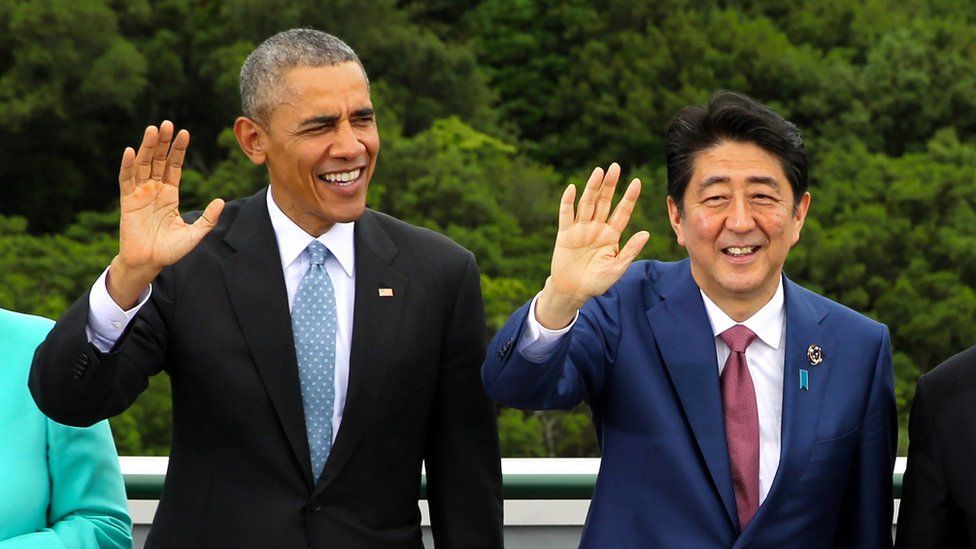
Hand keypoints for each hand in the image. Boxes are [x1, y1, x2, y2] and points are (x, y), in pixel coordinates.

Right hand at [108, 121, 224, 307]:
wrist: (149, 263)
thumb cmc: (170, 250)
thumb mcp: (195, 234)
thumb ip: (208, 218)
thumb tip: (221, 201)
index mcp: (170, 194)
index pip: (174, 166)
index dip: (179, 150)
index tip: (185, 132)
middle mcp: (155, 190)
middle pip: (158, 160)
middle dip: (163, 142)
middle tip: (167, 123)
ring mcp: (140, 194)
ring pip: (143, 164)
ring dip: (147, 147)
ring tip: (152, 129)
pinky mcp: (128, 201)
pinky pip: (126, 180)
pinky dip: (127, 165)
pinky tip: (130, 151)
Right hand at [536, 163, 648, 328]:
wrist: (573, 291)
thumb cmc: (597, 282)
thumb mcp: (617, 268)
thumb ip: (630, 250)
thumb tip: (646, 233)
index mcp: (611, 235)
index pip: (622, 212)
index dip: (629, 197)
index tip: (637, 182)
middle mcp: (597, 228)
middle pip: (604, 202)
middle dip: (610, 185)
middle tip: (616, 167)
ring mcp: (580, 229)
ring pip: (587, 204)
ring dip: (592, 187)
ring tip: (598, 171)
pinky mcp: (565, 234)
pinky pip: (566, 215)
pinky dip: (568, 202)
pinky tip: (573, 188)